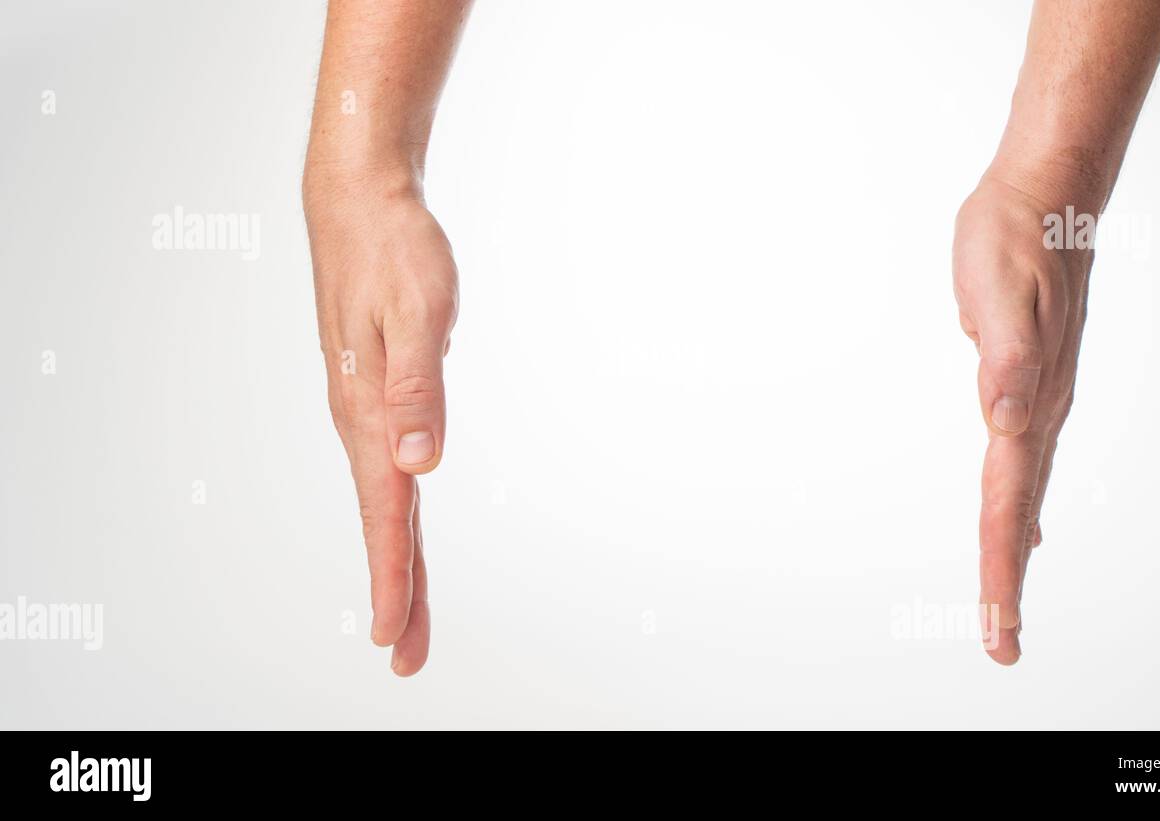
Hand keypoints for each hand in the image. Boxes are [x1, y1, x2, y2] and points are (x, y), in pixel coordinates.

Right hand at [305, 177, 457, 675]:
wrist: (360, 204)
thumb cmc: (392, 251)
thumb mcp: (418, 314)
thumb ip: (419, 390)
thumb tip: (419, 463)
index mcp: (368, 413)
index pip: (386, 514)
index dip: (393, 580)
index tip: (396, 638)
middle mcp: (361, 420)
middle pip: (384, 522)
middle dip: (398, 591)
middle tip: (408, 655)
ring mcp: (366, 408)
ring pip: (385, 499)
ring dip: (396, 557)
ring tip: (406, 608)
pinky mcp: (376, 392)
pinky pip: (387, 468)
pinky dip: (396, 512)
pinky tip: (400, 520)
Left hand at [953, 175, 1091, 664]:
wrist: (1045, 195)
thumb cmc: (1013, 238)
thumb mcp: (998, 292)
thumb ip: (1000, 359)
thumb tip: (1001, 419)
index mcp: (1027, 402)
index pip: (1008, 502)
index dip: (1001, 567)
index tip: (997, 625)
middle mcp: (1039, 411)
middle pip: (1019, 513)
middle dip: (1007, 581)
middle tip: (1002, 646)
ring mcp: (1039, 400)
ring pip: (1025, 495)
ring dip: (1014, 552)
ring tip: (1007, 603)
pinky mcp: (1031, 383)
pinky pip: (1026, 465)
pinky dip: (1022, 508)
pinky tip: (1028, 526)